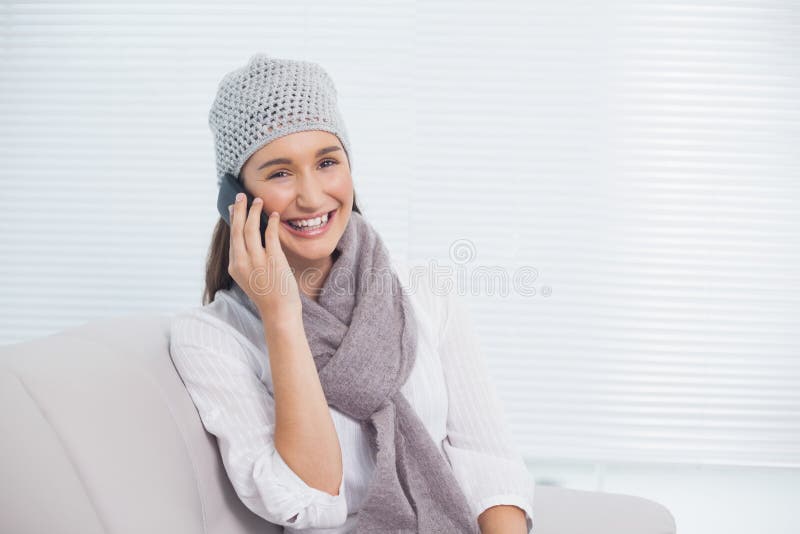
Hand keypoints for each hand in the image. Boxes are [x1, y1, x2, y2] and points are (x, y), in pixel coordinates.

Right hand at [227, 193, 301, 324]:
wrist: (278, 311)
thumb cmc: (267, 294)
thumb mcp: (249, 277)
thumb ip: (245, 259)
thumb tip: (247, 238)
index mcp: (234, 266)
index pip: (232, 237)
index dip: (233, 219)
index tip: (233, 206)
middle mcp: (242, 262)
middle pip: (238, 229)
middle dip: (239, 209)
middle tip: (241, 196)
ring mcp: (257, 260)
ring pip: (251, 229)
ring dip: (254, 212)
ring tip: (258, 201)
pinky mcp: (273, 259)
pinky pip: (270, 235)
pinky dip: (271, 222)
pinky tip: (274, 215)